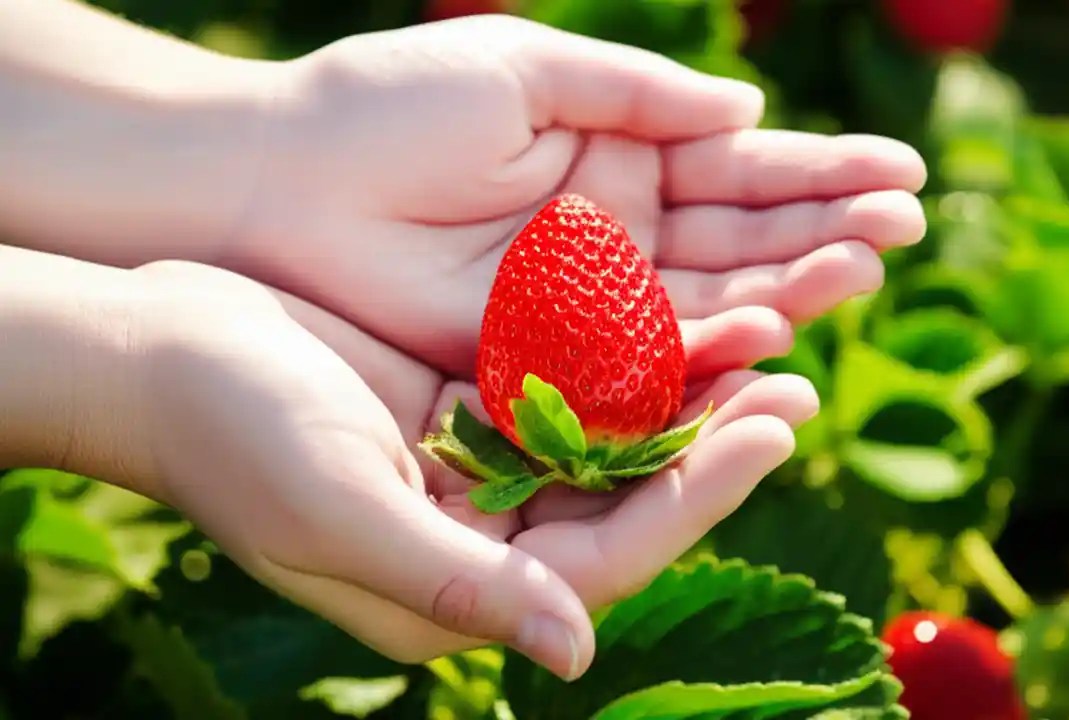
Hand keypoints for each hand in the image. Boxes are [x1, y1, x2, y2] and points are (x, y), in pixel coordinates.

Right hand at [131, 260, 814, 680]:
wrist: (161, 345)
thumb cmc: (232, 431)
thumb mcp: (337, 511)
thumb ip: (456, 584)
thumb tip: (577, 649)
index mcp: (451, 590)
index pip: (602, 558)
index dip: (693, 497)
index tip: (770, 432)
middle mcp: (476, 541)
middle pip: (621, 503)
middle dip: (709, 449)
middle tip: (793, 389)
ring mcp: (474, 475)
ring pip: (607, 445)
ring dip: (682, 401)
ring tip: (764, 348)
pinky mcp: (466, 411)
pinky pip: (568, 392)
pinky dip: (625, 362)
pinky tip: (682, 320)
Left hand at [227, 15, 926, 374]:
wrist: (280, 182)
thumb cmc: (385, 104)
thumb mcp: (525, 69)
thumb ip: (639, 92)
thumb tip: (749, 110)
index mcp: (614, 154)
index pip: (738, 167)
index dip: (820, 171)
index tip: (904, 170)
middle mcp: (615, 232)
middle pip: (739, 236)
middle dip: (824, 228)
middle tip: (909, 224)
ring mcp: (587, 297)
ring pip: (708, 295)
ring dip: (791, 284)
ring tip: (869, 265)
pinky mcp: (549, 351)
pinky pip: (645, 351)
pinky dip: (711, 340)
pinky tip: (780, 324)